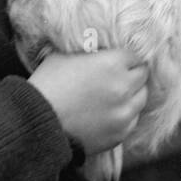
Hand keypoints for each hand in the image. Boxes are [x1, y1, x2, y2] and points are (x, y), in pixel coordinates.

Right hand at [27, 47, 148, 155]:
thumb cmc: (47, 85)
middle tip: (118, 77)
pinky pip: (132, 119)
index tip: (117, 61)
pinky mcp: (120, 133)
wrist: (37, 123)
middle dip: (132, 74)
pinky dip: (125, 115)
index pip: (135, 55)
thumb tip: (96, 47)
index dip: (124, 57)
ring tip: (114, 95)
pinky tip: (109, 112)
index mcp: (112, 63)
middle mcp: (123, 87)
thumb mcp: (64, 56)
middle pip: (143, 76)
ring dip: (132, 94)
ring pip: (142, 98)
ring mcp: (124, 113)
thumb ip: (88, 51)